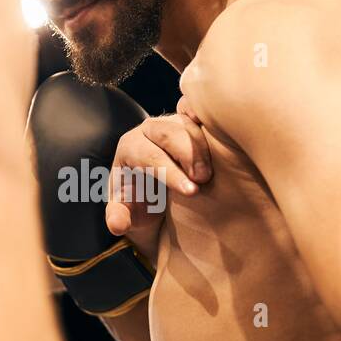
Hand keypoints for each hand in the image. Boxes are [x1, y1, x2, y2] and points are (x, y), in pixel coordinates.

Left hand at [106, 97, 211, 247]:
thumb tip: (117, 225)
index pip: (150, 156)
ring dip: (203, 147)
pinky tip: (223, 137)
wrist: (153, 188)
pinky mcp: (190, 121)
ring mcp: (171, 122)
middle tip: (204, 180)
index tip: (192, 192)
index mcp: (129, 147)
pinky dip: (209, 123)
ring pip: (188, 125)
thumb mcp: (127, 213)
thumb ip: (118, 218)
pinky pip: (200, 114)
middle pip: (169, 133)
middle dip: (189, 155)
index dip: (171, 174)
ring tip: (211, 173)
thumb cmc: (139, 200)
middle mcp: (148, 129)